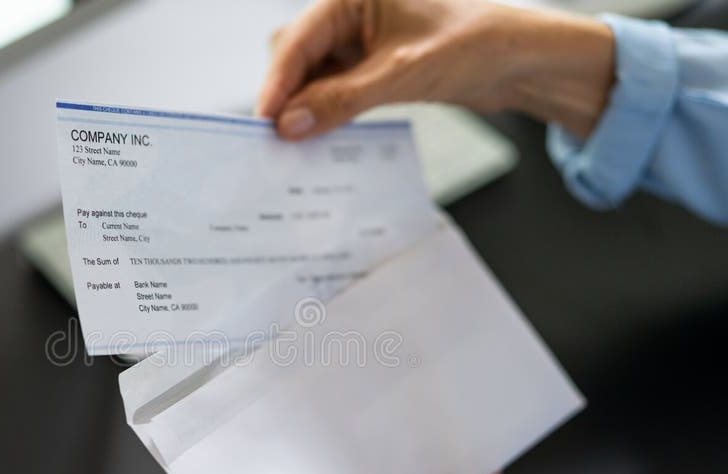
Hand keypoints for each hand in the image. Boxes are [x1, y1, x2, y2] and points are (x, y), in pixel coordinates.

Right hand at [256, 0, 614, 139]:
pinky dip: (327, 114)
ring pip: (312, 78)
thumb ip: (342, 99)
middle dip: (287, 97)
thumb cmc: (476, 42)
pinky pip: (334, 91)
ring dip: (306, 109)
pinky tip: (323, 137)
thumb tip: (290, 125)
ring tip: (298, 146)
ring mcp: (360, 41)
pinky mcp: (371, 66)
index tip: (264, 122)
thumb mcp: (402, 73)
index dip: (277, 83)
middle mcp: (350, 13)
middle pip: (296, 58)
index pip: (297, 40)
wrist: (523, 60)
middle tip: (279, 140)